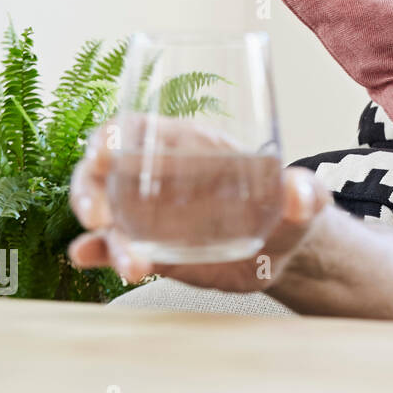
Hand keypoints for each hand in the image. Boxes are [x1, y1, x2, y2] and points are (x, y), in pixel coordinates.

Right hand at [67, 116, 330, 291]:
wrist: (285, 255)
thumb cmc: (290, 211)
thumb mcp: (304, 199)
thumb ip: (305, 194)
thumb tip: (300, 192)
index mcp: (190, 147)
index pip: (138, 129)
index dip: (113, 135)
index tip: (104, 154)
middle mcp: (160, 176)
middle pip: (104, 169)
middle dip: (90, 188)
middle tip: (98, 216)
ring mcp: (150, 214)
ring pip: (105, 212)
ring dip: (102, 234)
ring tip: (133, 263)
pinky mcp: (150, 248)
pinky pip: (110, 247)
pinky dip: (94, 253)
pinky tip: (87, 259)